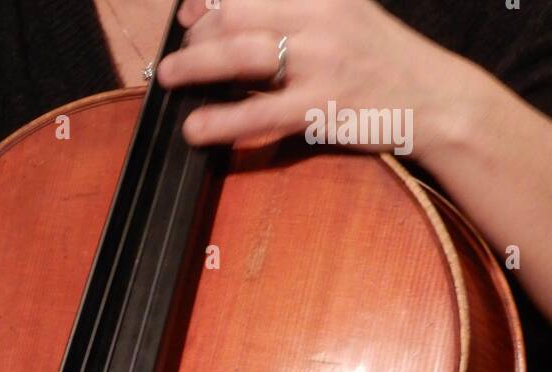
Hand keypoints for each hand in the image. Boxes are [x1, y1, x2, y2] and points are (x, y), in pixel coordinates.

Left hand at [158, 0, 458, 158]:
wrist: (435, 99)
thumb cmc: (384, 62)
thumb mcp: (346, 17)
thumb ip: (301, 13)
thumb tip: (247, 18)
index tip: (188, 12)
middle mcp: (319, 19)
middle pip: (237, 15)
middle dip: (197, 33)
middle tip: (178, 55)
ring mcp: (320, 63)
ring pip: (241, 55)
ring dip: (196, 65)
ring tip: (168, 78)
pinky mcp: (321, 108)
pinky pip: (259, 114)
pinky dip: (221, 121)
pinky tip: (195, 128)